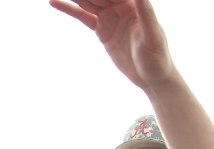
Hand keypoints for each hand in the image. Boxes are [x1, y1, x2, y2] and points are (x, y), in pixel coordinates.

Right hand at [50, 0, 178, 92]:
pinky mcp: (102, 30)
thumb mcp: (153, 35)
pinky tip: (55, 2)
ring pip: (88, 1)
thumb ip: (145, 12)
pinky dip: (70, 9)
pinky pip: (83, 16)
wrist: (152, 77)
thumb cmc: (158, 56)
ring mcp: (110, 17)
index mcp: (132, 4)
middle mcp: (121, 6)